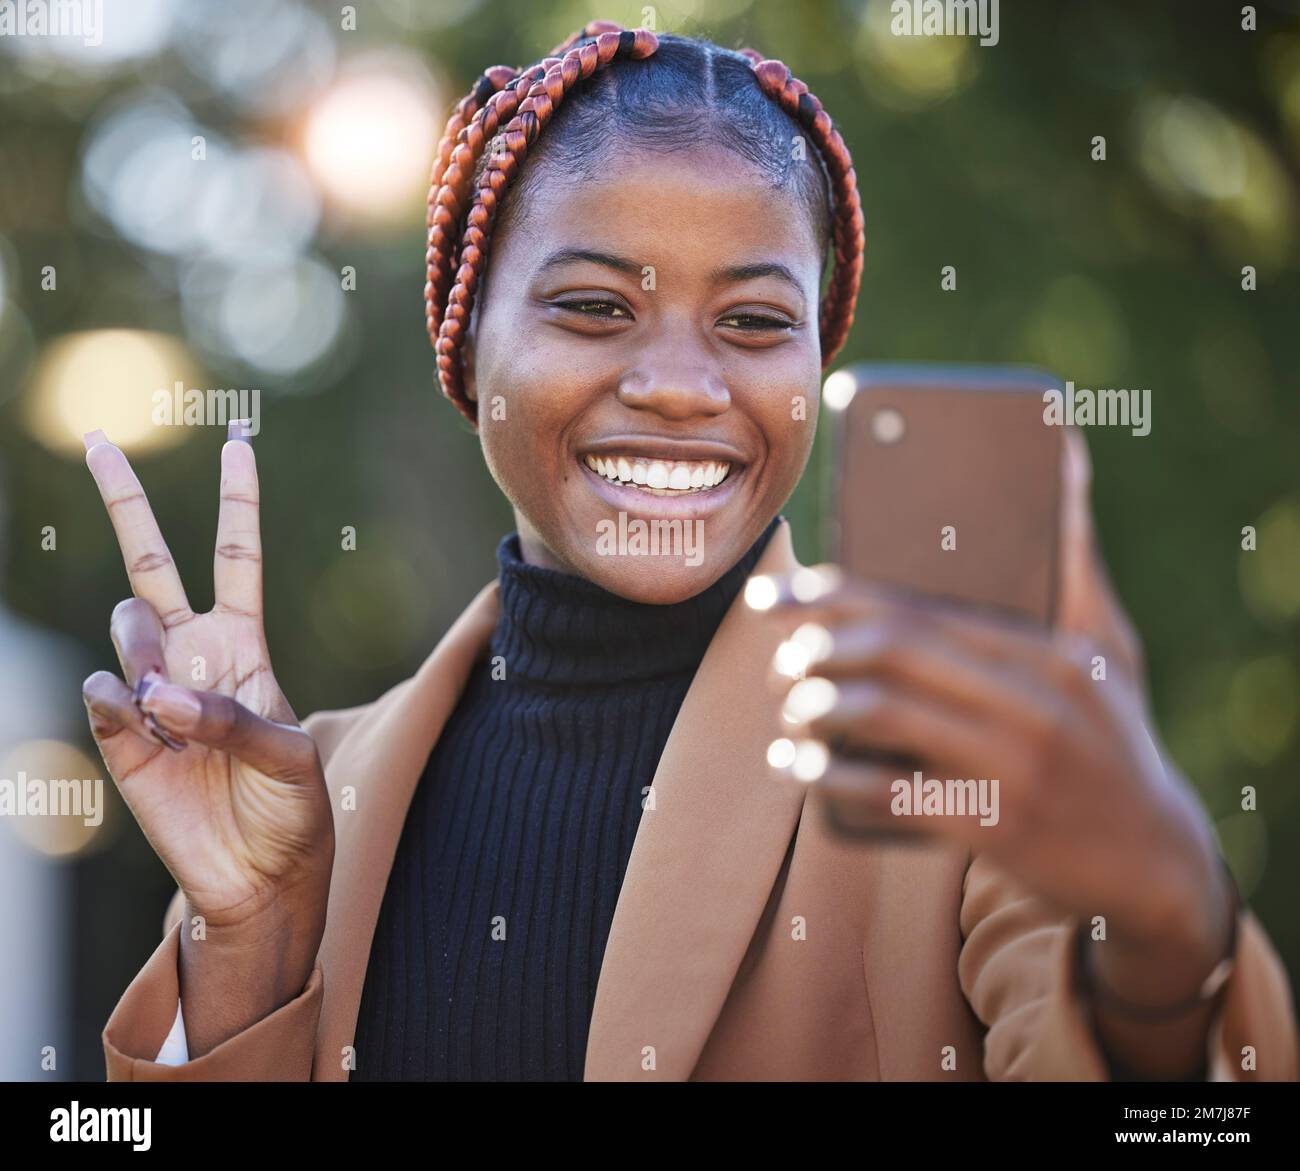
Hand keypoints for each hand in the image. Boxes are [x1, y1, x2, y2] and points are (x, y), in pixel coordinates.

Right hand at [81, 424, 333, 1053]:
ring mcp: (151, 693)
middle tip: (97, 439)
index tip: (238, 441)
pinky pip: (103, 695)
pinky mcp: (120, 737)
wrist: (260, 877)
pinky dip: (123, 706)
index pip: (235, 558)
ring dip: (149, 659)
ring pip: (126, 631)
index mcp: (243, 646)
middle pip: (151, 564)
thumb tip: (152, 692)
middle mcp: (192, 658)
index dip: (237, 502)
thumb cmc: (292, 808)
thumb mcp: (290, 754)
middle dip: (125, 501)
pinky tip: (150, 728)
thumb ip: (229, 716)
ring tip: (178, 711)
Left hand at [755, 430, 1228, 964]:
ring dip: (817, 710)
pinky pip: (890, 796)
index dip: (834, 595)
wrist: (1155, 858)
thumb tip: (1068, 453)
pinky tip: (799, 770)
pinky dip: (831, 780)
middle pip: (894, 651)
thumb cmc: (1115, 737)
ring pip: (885, 716)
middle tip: (779, 659)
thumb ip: (1075, 562)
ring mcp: (1014, 766)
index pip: (920, 606)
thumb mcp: (1110, 649)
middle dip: (817, 647)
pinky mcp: (995, 826)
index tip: (780, 596)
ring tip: (791, 713)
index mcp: (1046, 650)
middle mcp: (1031, 701)